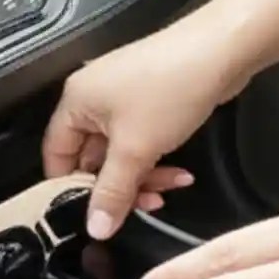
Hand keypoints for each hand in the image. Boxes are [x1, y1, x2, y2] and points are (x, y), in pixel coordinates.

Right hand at [43, 18, 248, 239]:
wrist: (223, 50)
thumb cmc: (170, 89)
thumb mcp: (135, 150)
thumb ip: (111, 193)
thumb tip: (95, 228)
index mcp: (75, 102)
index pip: (56, 155)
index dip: (70, 187)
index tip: (92, 212)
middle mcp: (92, 97)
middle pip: (91, 158)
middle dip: (118, 185)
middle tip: (141, 204)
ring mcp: (122, 98)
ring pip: (121, 153)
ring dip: (143, 176)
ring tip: (170, 187)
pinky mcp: (149, 99)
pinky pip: (141, 140)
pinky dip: (155, 158)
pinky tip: (180, 173)